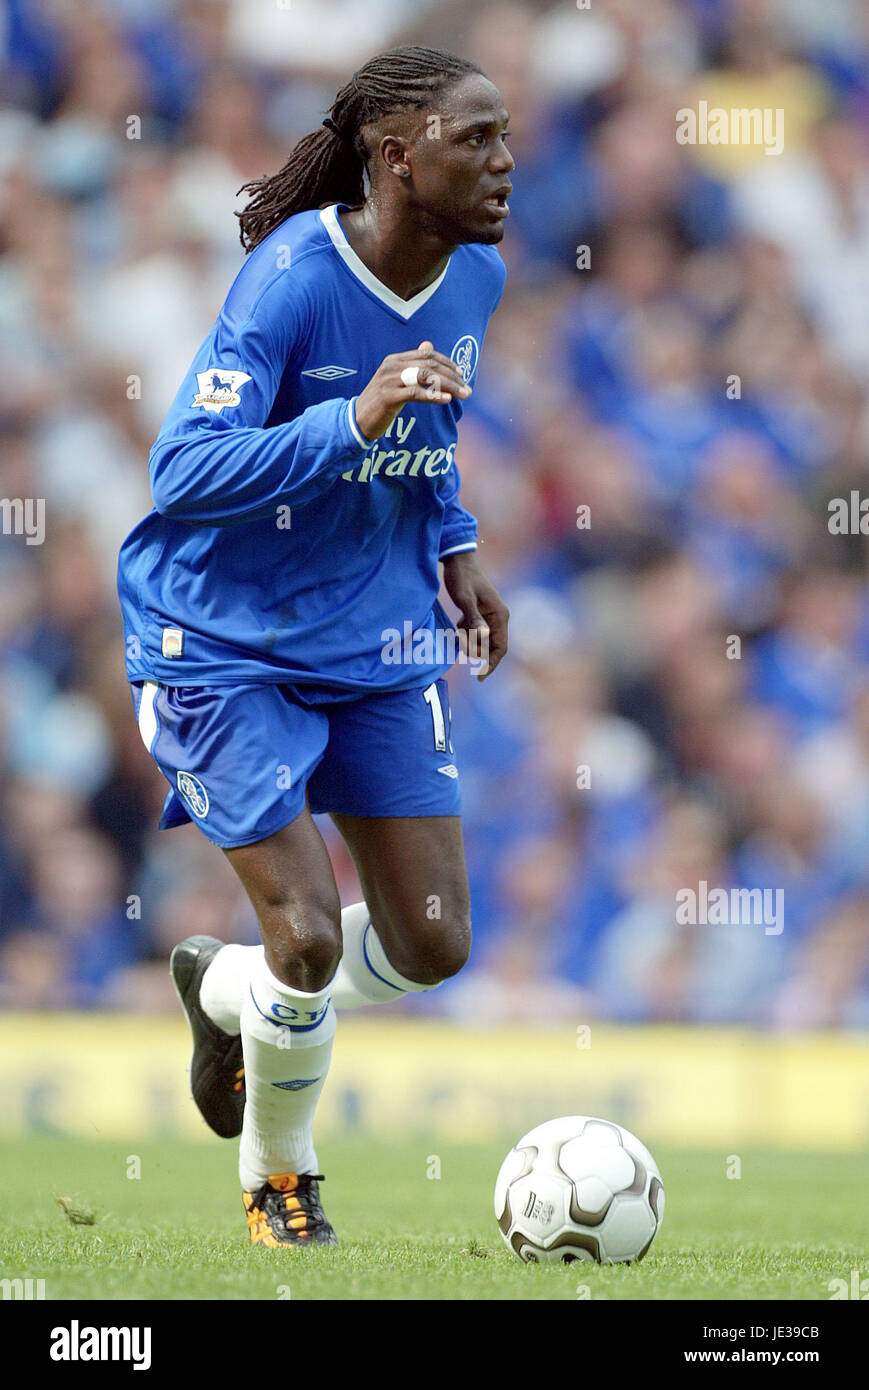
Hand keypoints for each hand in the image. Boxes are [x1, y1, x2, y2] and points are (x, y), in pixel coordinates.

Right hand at [355, 340, 470, 441]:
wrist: (357, 419)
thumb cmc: (380, 401)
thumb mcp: (396, 379)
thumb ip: (413, 364)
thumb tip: (428, 345)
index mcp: (395, 360)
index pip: (427, 355)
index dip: (447, 362)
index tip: (462, 374)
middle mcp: (392, 366)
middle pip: (430, 365)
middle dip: (452, 376)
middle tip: (467, 389)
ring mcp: (389, 380)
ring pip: (426, 377)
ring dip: (448, 386)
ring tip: (463, 395)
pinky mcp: (388, 396)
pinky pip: (415, 393)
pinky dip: (433, 396)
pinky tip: (447, 400)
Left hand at [442, 551, 508, 680]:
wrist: (458, 559)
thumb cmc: (461, 578)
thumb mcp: (465, 599)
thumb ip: (473, 619)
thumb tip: (483, 637)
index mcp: (499, 615)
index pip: (500, 647)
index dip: (491, 664)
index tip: (479, 677)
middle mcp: (498, 616)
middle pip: (492, 646)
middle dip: (477, 652)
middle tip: (459, 646)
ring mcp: (489, 615)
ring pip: (482, 640)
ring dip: (470, 643)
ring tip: (456, 633)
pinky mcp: (480, 612)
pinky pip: (476, 632)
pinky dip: (466, 635)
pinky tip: (456, 628)